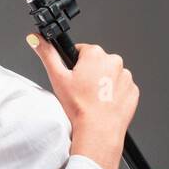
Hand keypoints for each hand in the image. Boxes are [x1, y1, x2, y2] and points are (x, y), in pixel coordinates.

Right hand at [29, 36, 139, 168]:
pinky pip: (121, 88)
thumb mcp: (57, 77)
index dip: (73, 64)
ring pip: (109, 75)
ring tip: (92, 98)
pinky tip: (103, 103)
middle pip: (96, 62)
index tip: (72, 77)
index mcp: (95, 54)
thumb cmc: (80, 106)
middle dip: (88, 73)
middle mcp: (114, 61)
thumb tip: (36, 39)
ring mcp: (126, 76)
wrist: (99, 129)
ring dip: (101, 83)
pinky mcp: (132, 90)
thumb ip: (46, 54)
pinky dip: (112, 93)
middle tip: (80, 89)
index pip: (81, 50)